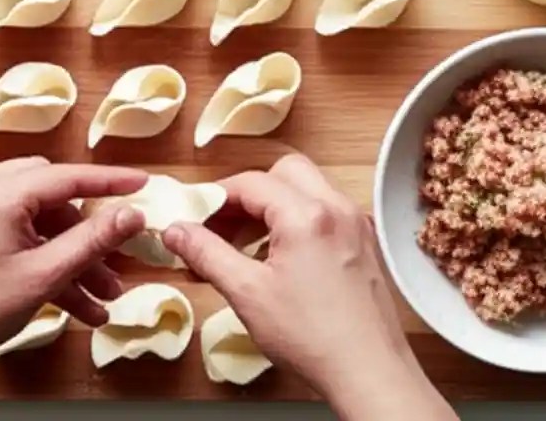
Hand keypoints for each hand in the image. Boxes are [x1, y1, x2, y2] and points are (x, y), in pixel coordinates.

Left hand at [0, 158, 145, 420]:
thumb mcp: (43, 276)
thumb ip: (92, 241)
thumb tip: (131, 215)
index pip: (68, 176)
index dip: (110, 181)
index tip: (142, 183)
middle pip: (51, 196)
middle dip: (86, 232)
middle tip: (113, 259)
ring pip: (33, 220)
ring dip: (66, 255)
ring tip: (98, 298)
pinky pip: (9, 232)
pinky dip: (37, 258)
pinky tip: (66, 299)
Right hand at [162, 154, 455, 420]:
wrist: (368, 372)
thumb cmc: (313, 337)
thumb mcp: (247, 293)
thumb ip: (207, 254)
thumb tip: (177, 231)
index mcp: (307, 215)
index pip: (251, 183)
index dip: (216, 197)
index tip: (195, 216)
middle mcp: (337, 209)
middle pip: (285, 173)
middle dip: (249, 193)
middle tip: (223, 224)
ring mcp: (356, 225)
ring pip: (308, 189)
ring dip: (274, 205)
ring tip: (246, 244)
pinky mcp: (364, 244)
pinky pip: (326, 212)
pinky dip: (298, 220)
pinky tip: (280, 258)